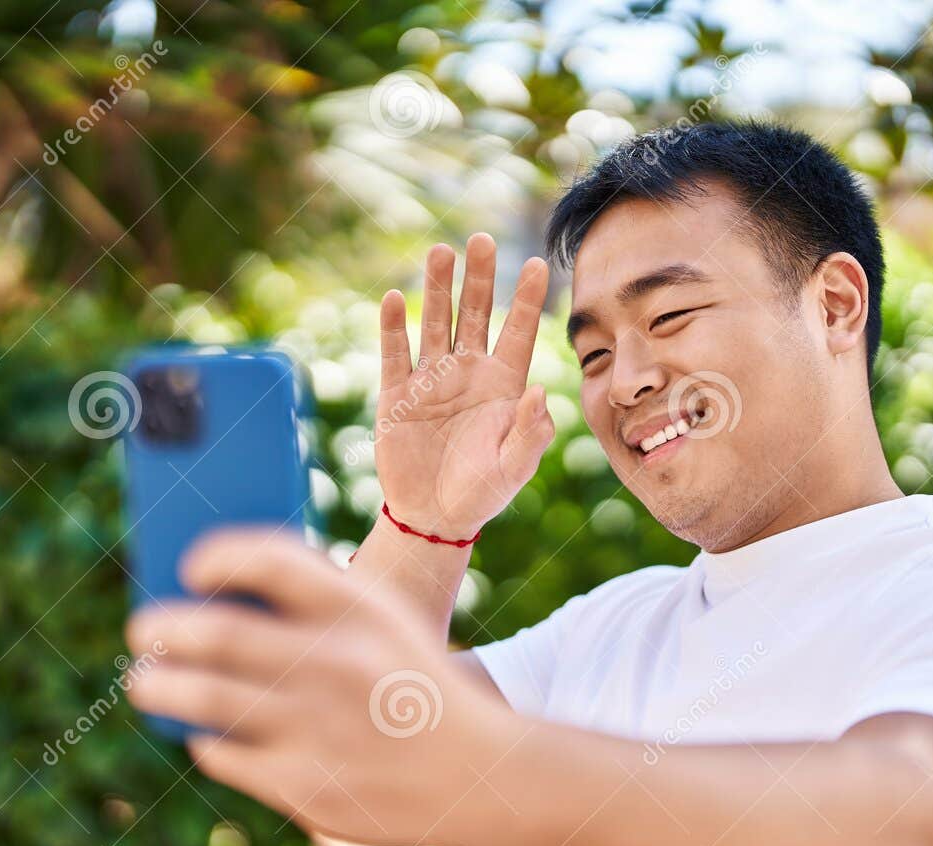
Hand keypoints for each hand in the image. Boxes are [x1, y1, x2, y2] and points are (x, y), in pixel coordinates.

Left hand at [124, 528, 515, 845]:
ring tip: (144, 681)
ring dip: (156, 685)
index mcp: (360, 609)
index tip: (189, 568)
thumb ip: (309, 596)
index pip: (264, 558)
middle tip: (143, 630)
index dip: (214, 556)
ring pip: (202, 697)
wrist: (479, 775)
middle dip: (160, 628)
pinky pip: (221, 754)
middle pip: (214, 631)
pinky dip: (203, 739)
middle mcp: (337, 663)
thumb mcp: (381, 622)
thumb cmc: (408, 683)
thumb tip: (199, 592)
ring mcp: (319, 729)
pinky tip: (202, 732)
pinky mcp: (306, 788)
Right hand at [376, 234, 554, 539]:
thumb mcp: (514, 468)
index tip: (536, 263)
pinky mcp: (397, 394)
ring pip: (435, 323)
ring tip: (440, 251)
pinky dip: (392, 327)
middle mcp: (469, 373)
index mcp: (503, 385)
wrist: (434, 517)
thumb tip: (539, 391)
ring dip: (436, 289)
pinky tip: (393, 299)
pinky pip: (395, 354)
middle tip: (481, 239)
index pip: (518, 331)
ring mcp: (432, 380)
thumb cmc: (482, 494)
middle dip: (478, 278)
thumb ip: (531, 432)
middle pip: (475, 314)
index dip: (527, 299)